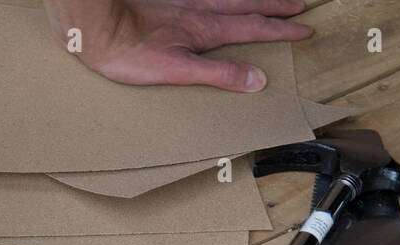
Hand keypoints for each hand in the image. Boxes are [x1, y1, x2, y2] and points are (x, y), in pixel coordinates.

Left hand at [45, 0, 312, 90]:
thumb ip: (217, 74)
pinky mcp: (162, 0)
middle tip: (299, 4)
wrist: (94, 25)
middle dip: (273, 7)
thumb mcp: (176, 70)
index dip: (279, 30)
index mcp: (204, 29)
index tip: (305, 30)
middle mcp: (197, 9)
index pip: (253, 28)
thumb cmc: (127, 52)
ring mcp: (179, 1)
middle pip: (245, 4)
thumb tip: (256, 80)